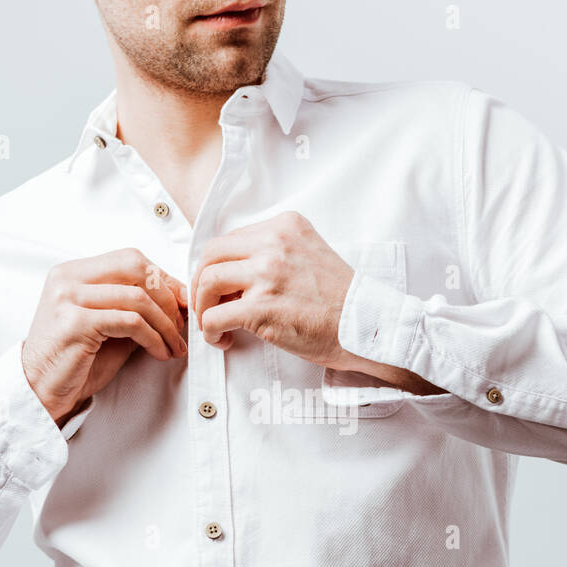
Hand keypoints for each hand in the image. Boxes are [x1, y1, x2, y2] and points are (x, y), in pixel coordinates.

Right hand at [22, 248, 187, 426]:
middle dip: (168, 297)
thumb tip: (180, 302)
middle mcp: (68, 278)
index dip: (164, 280)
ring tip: (174, 345)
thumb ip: (137, 309)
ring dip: (165, 324)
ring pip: (137, 297)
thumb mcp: (111, 327)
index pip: (131, 260)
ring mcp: (68, 298)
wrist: (40, 391)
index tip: (183, 305)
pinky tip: (159, 352)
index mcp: (74, 272)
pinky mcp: (75, 322)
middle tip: (181, 325)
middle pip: (136, 267)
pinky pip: (130, 321)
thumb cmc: (76, 362)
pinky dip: (153, 337)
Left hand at [191, 212, 443, 394]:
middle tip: (207, 304)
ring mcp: (267, 274)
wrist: (365, 326)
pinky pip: (214, 316)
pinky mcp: (261, 307)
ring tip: (214, 324)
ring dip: (203, 306)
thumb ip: (274, 252)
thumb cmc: (339, 300)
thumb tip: (233, 272)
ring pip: (207, 281)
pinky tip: (223, 340)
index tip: (220, 286)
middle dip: (201, 282)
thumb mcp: (308, 254)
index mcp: (285, 226)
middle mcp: (274, 243)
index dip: (218, 265)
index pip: (232, 238)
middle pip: (211, 254)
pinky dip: (210, 331)